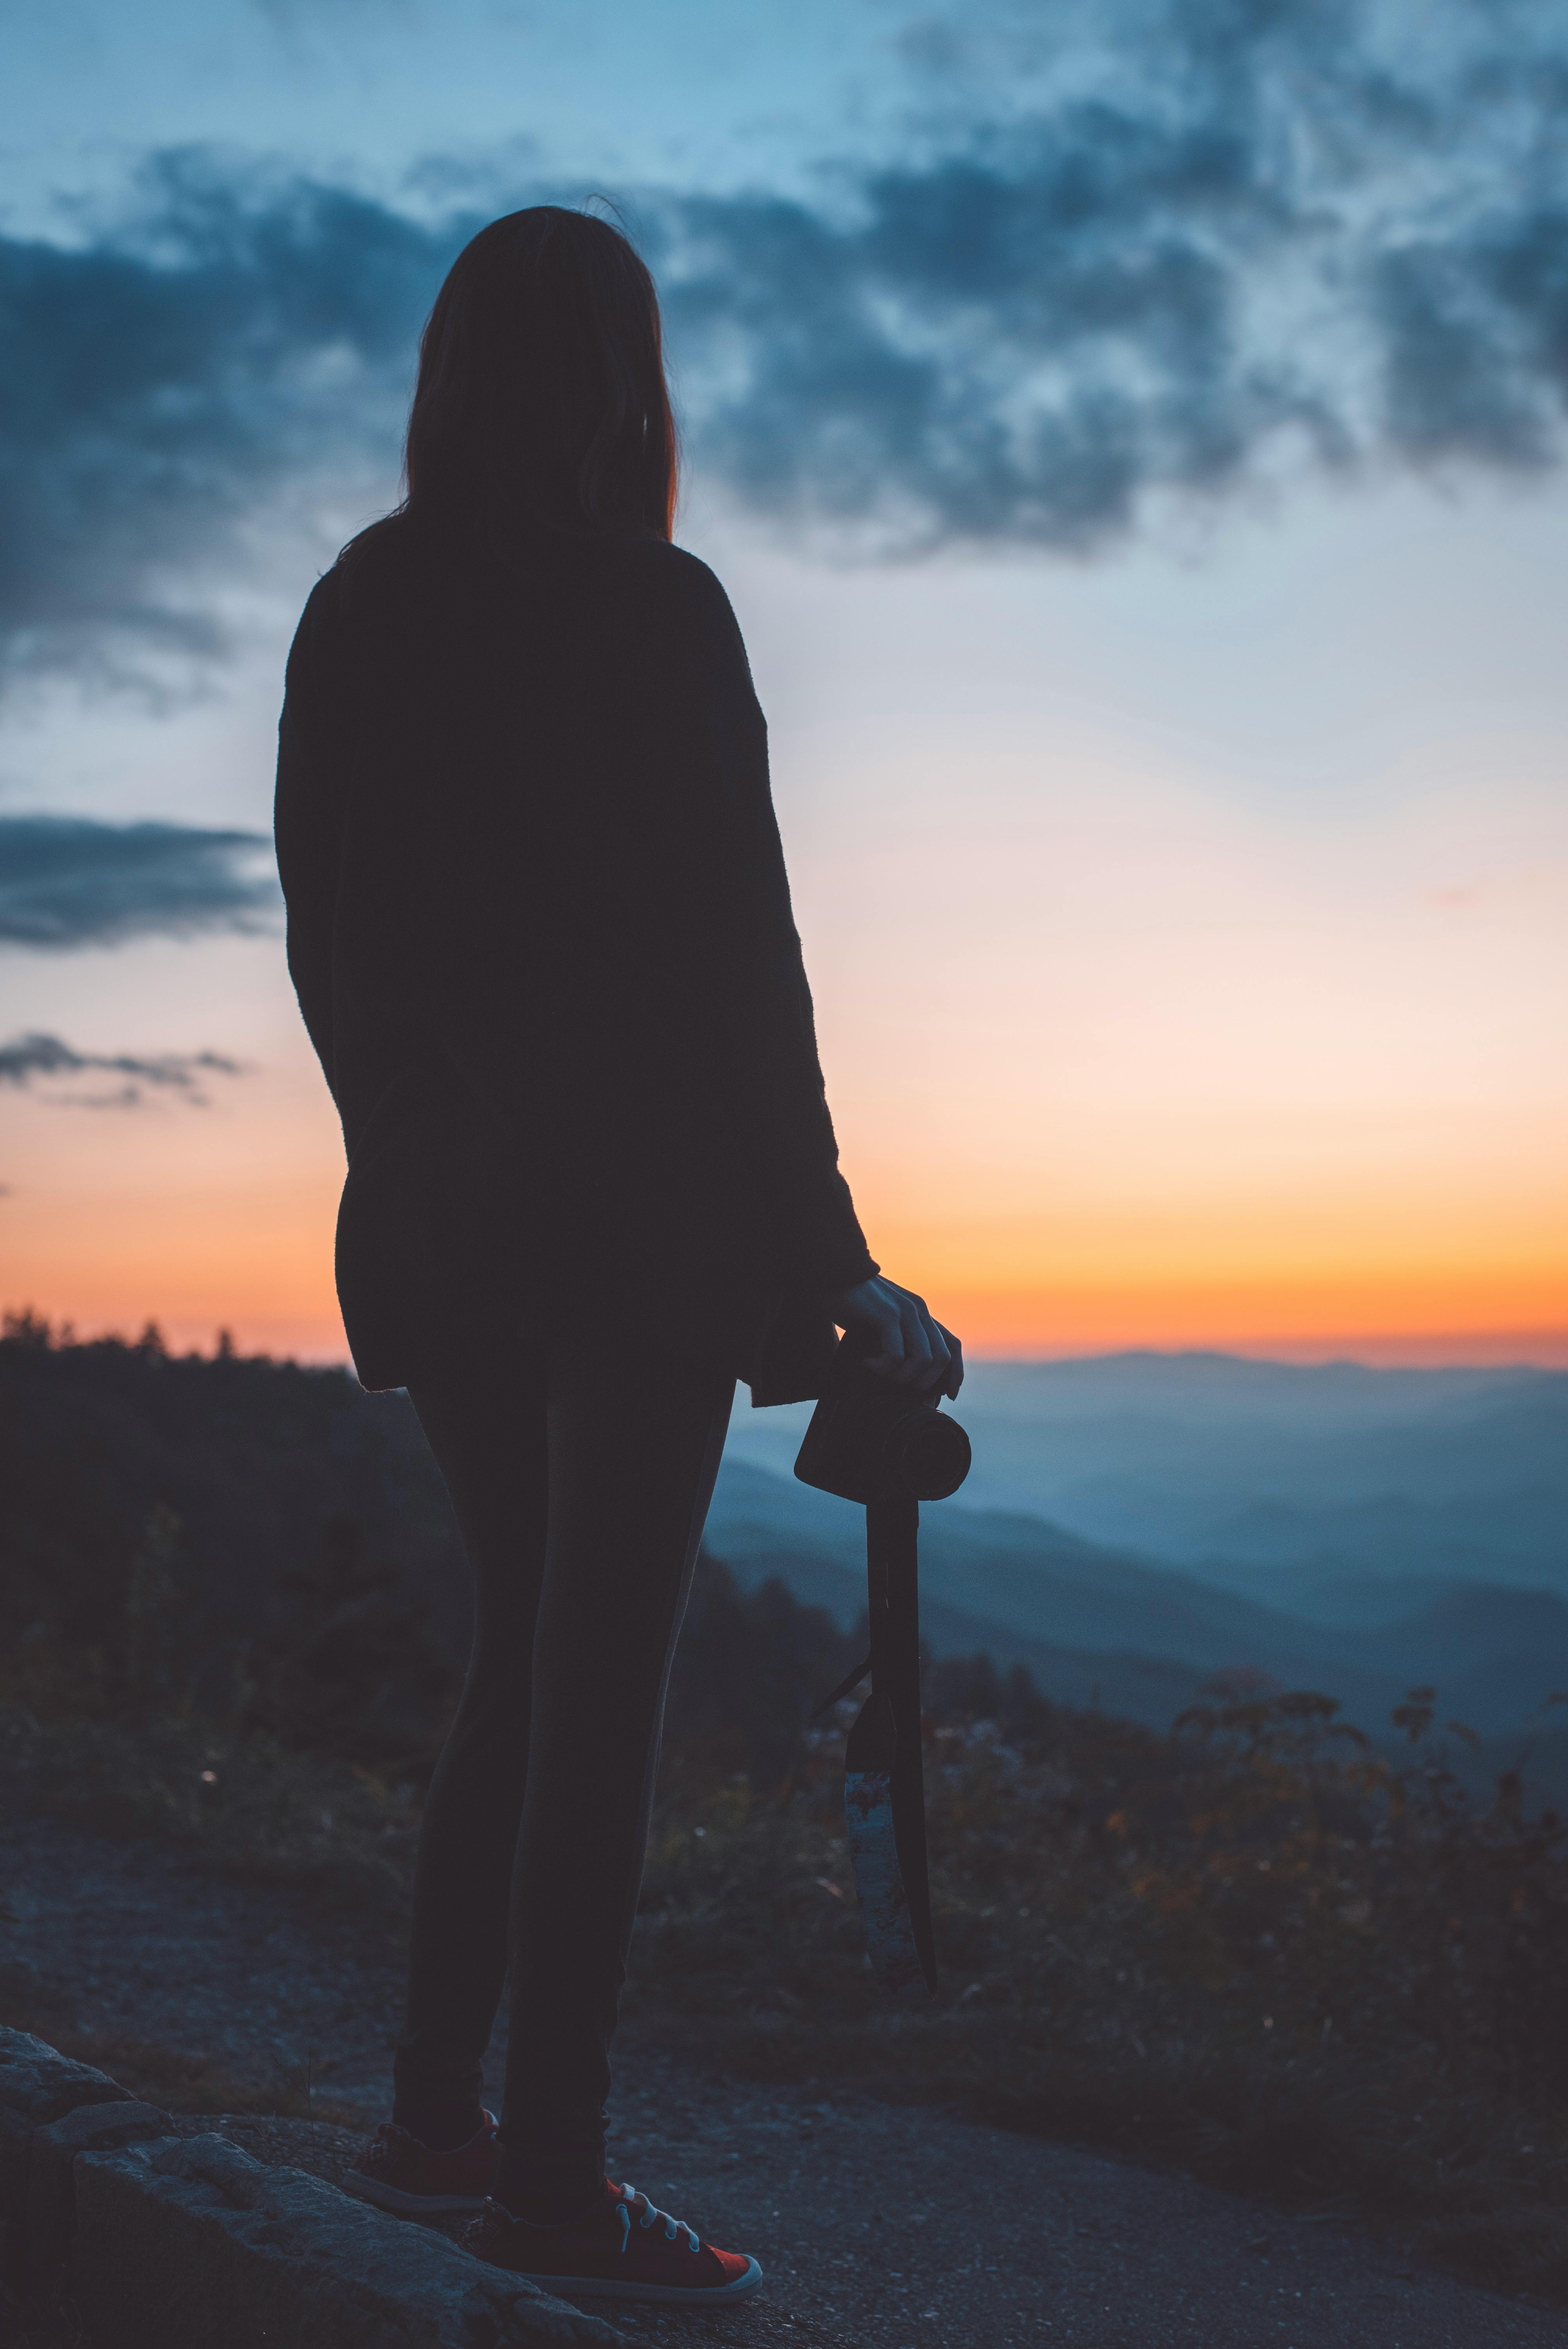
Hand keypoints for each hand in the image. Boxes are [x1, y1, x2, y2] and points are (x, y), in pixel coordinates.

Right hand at [828, 1275, 963, 1400]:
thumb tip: (907, 1376)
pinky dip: (881, 1367)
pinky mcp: (887, 1315)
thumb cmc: (853, 1304)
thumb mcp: (882, 1324)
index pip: (953, 1345)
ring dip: (901, 1376)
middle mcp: (919, 1311)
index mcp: (922, 1314)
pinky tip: (865, 1362)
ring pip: (923, 1360)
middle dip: (924, 1382)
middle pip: (942, 1358)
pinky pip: (896, 1355)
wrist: (831, 1275)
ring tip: (878, 1372)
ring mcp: (905, 1311)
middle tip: (898, 1386)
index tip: (948, 1395)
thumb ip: (898, 1340)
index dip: (955, 1373)